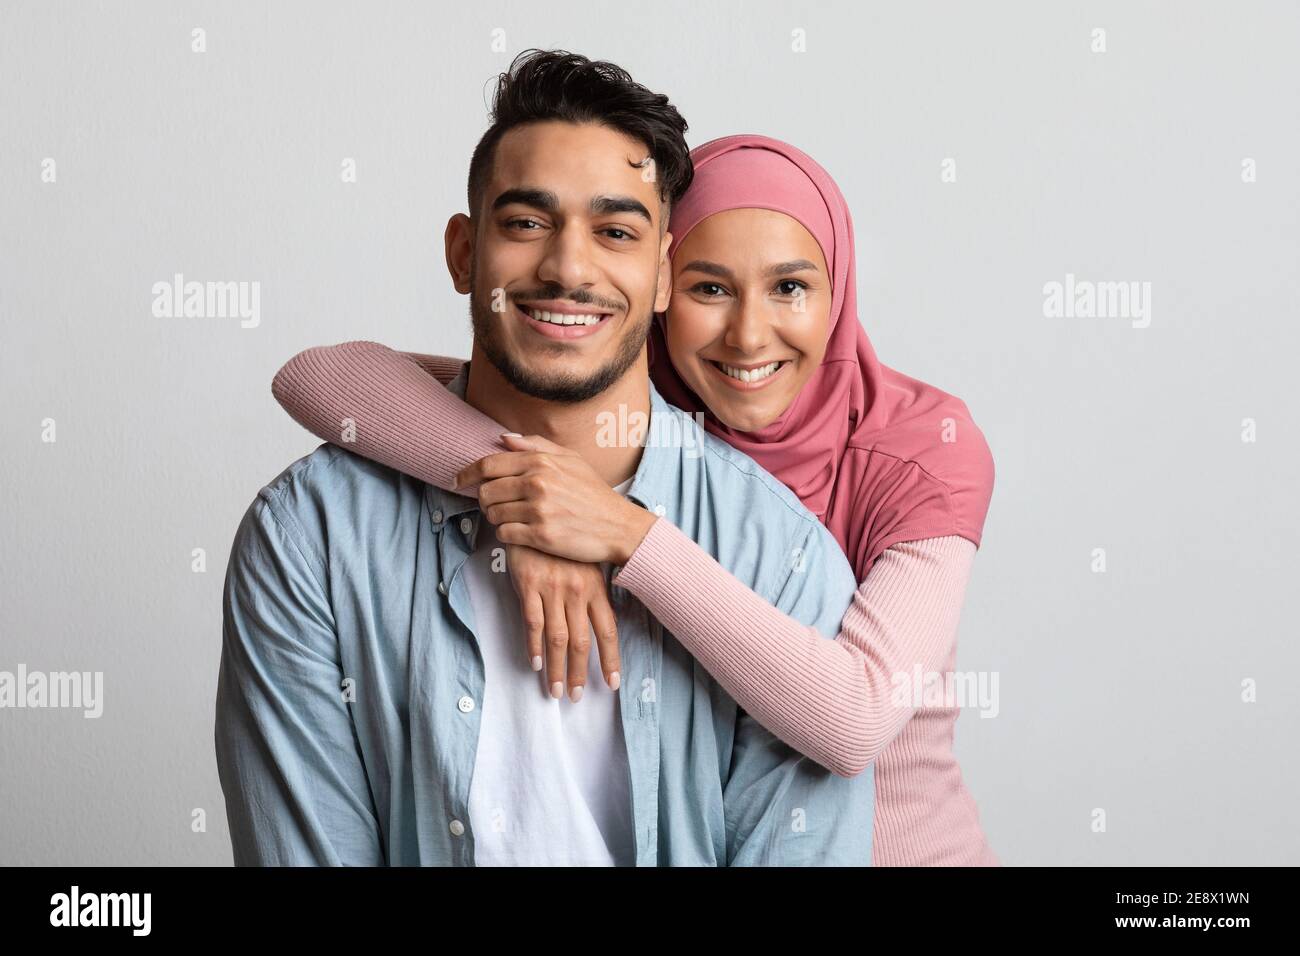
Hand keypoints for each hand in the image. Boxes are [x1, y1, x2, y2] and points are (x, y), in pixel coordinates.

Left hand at [456, 434, 657, 565]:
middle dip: (485, 500)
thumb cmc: (593, 493)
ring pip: (493, 515)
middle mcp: (537, 484)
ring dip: (497, 519)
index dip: (466, 473)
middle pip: (486, 492)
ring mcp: (539, 510)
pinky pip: (504, 535)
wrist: (618, 526)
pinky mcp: (541, 536)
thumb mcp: (571, 459)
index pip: (489, 464)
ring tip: (513, 519)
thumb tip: (503, 439)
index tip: (456, 481)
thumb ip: (536, 446)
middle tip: (496, 505)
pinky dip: (507, 535)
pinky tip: (521, 533)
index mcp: (541, 462)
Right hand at [504, 543, 619, 700]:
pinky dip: (534, 646)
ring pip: (557, 638)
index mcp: (596, 587)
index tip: (612, 683)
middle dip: (580, 673)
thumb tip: (603, 625)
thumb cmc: (564, 542)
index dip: (610, 659)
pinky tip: (535, 663)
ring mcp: (552, 589)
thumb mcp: (587, 564)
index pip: (607, 631)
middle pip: (582, 642)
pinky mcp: (529, 585)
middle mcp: (577, 591)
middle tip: (576, 697)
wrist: (538, 512)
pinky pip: (532, 622)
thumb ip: (594, 593)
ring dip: (557, 668)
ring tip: (556, 691)